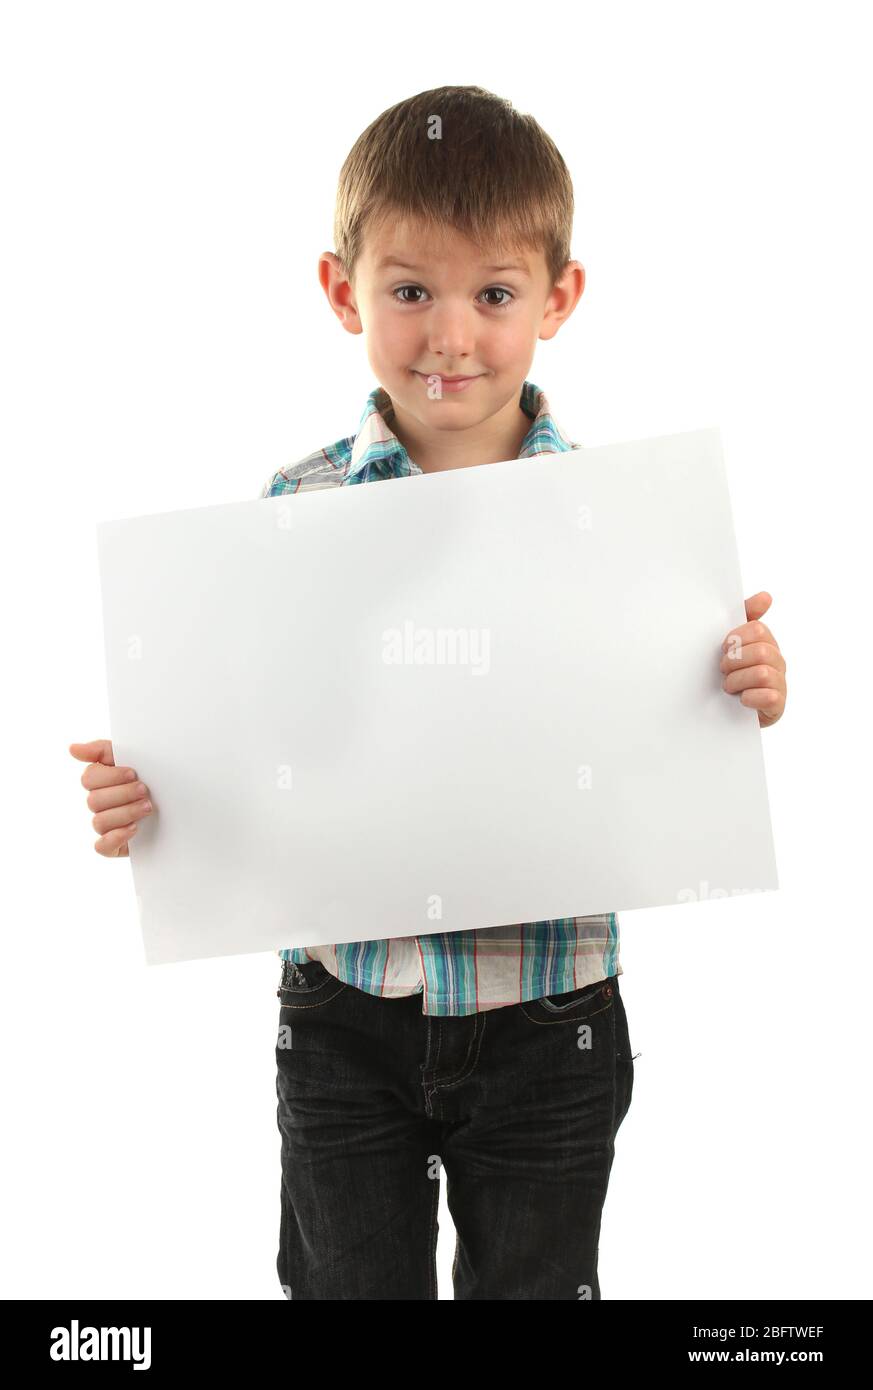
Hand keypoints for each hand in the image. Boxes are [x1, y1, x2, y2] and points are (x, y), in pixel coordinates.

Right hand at [69, 738, 153, 856]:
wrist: (181, 805)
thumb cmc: (152, 778)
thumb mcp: (133, 758)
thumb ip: (101, 750)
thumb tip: (72, 748)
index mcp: (100, 781)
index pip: (89, 778)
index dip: (110, 776)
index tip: (133, 773)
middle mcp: (99, 803)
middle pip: (94, 800)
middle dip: (122, 794)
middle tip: (144, 790)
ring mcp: (105, 825)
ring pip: (99, 821)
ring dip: (125, 813)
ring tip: (147, 807)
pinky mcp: (113, 845)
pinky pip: (101, 846)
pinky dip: (116, 837)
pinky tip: (134, 828)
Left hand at [719, 592, 786, 727]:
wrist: (729, 711)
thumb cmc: (733, 672)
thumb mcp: (735, 644)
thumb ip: (747, 617)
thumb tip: (766, 596)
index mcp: (767, 642)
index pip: (756, 630)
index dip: (735, 639)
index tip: (724, 649)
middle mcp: (777, 661)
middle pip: (760, 651)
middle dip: (735, 661)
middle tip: (724, 670)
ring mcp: (780, 683)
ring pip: (762, 673)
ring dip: (737, 680)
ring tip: (729, 686)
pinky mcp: (777, 705)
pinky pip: (768, 697)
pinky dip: (749, 698)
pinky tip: (742, 699)